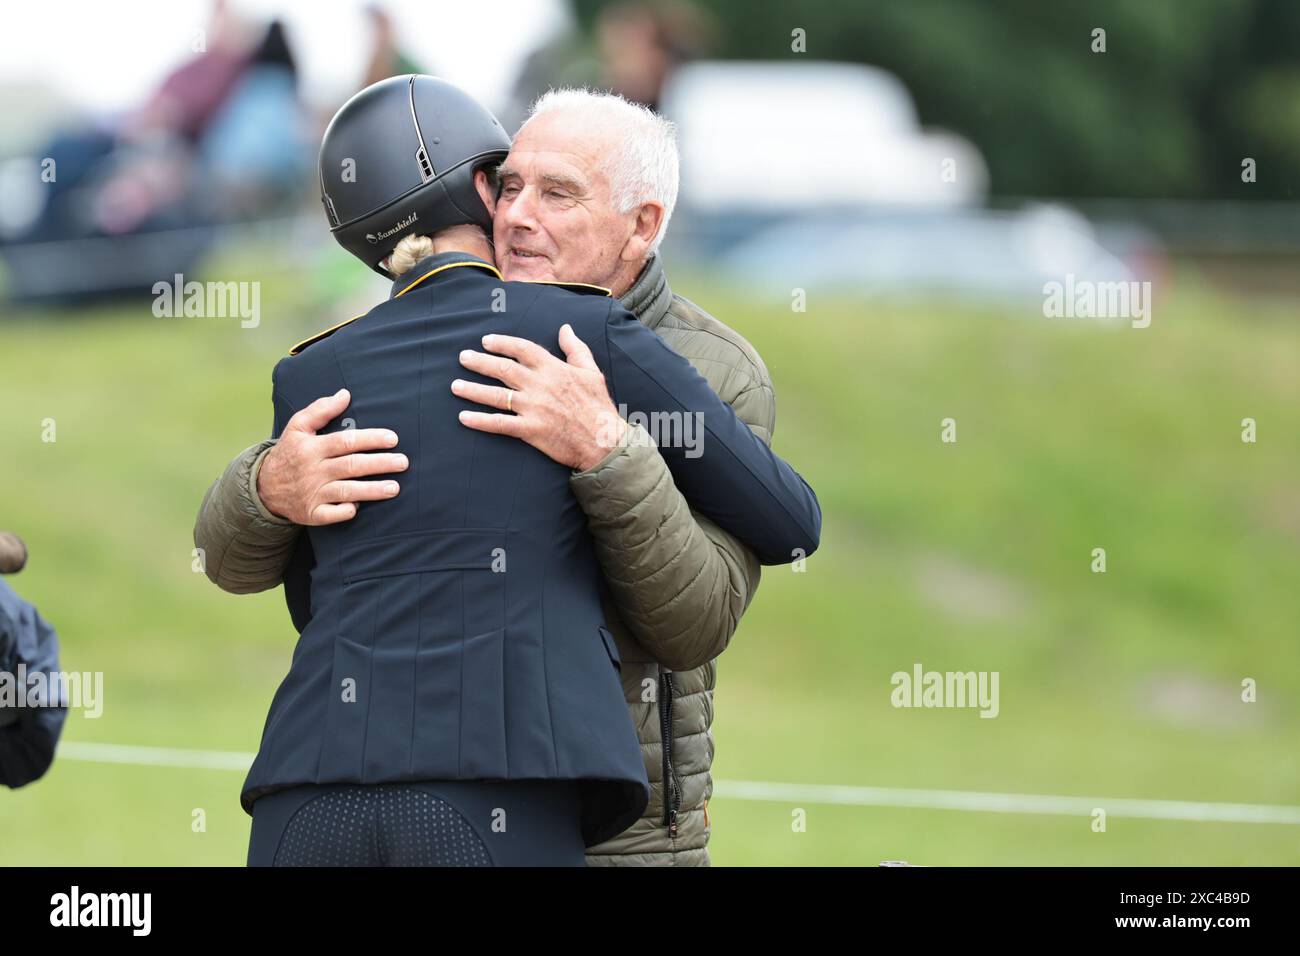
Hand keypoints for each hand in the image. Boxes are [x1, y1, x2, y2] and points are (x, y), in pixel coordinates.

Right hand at [256, 389, 408, 524]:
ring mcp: (313, 493)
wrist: (264, 486)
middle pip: (352, 466)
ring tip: (395, 488)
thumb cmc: (289, 452)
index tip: (392, 439)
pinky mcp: (312, 513)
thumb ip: (321, 409)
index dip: (370, 439)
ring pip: (347, 491)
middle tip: (403, 462)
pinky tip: (361, 507)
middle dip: (380, 464)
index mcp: (312, 448)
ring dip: (372, 491)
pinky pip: (332, 515)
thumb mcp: (297, 427)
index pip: (346, 441)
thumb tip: (345, 394)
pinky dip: (346, 511)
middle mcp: (314, 470)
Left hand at [453, 324, 626, 471]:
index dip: (502, 343)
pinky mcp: (531, 430)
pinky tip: (464, 417)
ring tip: (455, 386)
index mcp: (554, 368)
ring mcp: (534, 408)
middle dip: (479, 362)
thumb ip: (575, 348)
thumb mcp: (591, 371)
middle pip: (502, 369)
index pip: (521, 349)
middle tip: (463, 358)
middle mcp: (540, 385)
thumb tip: (565, 328)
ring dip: (473, 390)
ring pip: (496, 395)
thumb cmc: (599, 406)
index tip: (486, 341)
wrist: (605, 440)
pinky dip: (480, 420)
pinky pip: (500, 424)